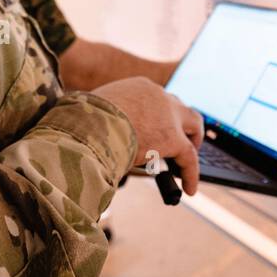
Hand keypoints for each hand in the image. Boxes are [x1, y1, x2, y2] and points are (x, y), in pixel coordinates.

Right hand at [92, 76, 202, 193]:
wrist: (89, 124)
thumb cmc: (83, 119)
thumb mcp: (97, 111)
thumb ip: (108, 118)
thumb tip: (101, 135)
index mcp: (139, 88)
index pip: (155, 99)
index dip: (158, 115)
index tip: (155, 126)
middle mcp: (158, 96)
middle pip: (179, 107)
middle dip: (182, 122)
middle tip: (180, 138)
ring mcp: (168, 115)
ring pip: (193, 124)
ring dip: (192, 141)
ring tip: (188, 161)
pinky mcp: (173, 139)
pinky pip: (189, 157)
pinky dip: (190, 172)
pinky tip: (189, 188)